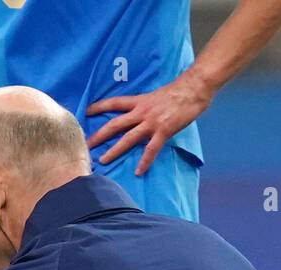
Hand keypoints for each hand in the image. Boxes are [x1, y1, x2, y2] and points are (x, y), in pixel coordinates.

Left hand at [85, 69, 214, 176]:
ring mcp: (151, 122)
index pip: (114, 103)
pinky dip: (144, 161)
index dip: (99, 106)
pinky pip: (151, 149)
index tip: (85, 112)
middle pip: (115, 124)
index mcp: (139, 101)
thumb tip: (139, 115)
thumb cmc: (178, 92)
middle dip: (99, 135)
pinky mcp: (163, 131)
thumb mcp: (155, 96)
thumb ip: (145, 107)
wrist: (194, 88)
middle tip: (86, 145)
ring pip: (128, 138)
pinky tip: (138, 171)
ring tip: (102, 161)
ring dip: (114, 150)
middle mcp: (141, 112)